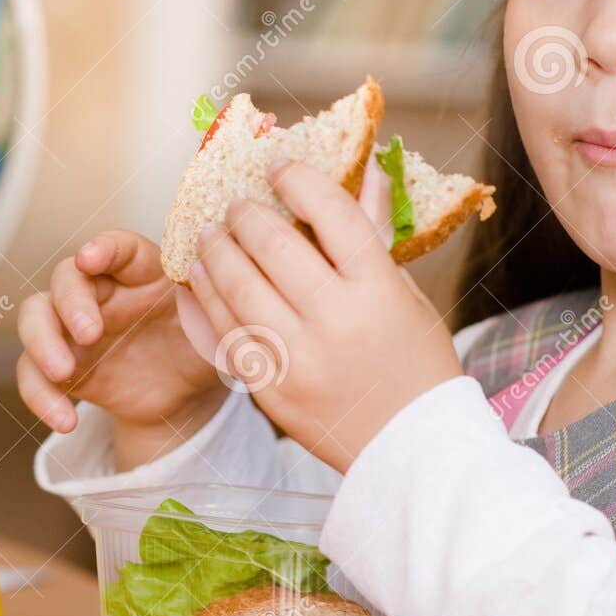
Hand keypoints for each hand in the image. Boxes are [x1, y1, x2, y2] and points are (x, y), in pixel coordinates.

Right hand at [16, 231, 228, 455]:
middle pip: (68, 278)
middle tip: (89, 333)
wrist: (185, 394)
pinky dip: (40, 395)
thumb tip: (221, 286)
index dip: (103, 247)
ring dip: (41, 341)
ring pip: (35, 316)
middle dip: (71, 302)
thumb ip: (214, 309)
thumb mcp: (215, 329)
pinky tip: (64, 421)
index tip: (91, 257)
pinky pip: (32, 373)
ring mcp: (74, 325)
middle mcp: (103, 291)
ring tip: (63, 372)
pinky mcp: (62, 364)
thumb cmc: (201, 345)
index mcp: (144, 271)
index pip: (120, 248)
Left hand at [184, 158, 462, 471]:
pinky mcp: (270, 390)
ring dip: (216, 252)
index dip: (298, 179)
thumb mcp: (405, 293)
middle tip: (236, 204)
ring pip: (236, 287)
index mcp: (377, 290)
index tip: (279, 167)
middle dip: (246, 215)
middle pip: (272, 246)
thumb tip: (364, 167)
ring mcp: (298, 360)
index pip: (330, 212)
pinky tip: (200, 280)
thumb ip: (374, 232)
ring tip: (211, 236)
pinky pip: (223, 334)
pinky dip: (205, 300)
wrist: (411, 448)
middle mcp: (335, 322)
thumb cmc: (416, 363)